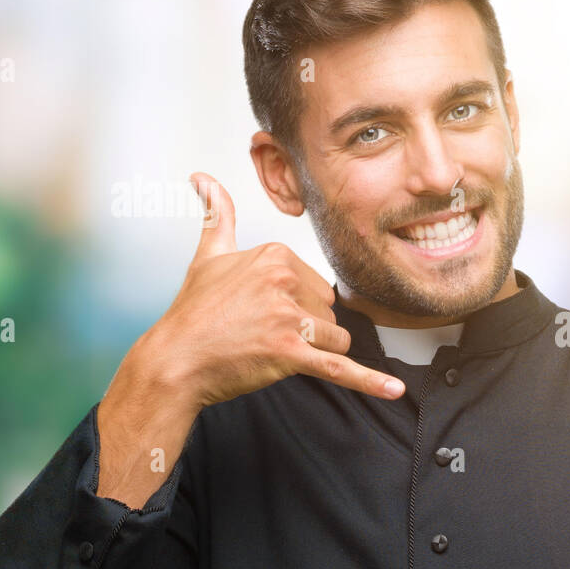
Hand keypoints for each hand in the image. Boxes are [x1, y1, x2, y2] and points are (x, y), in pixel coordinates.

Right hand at [152, 172, 404, 407]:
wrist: (175, 360)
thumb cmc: (194, 313)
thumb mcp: (208, 255)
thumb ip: (217, 214)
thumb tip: (202, 178)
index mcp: (275, 256)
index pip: (320, 286)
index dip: (297, 306)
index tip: (262, 310)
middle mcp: (285, 281)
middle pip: (330, 312)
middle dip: (308, 329)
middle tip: (263, 333)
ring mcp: (288, 318)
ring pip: (336, 339)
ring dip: (314, 353)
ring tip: (272, 350)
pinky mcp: (290, 354)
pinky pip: (340, 368)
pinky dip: (369, 382)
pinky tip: (395, 390)